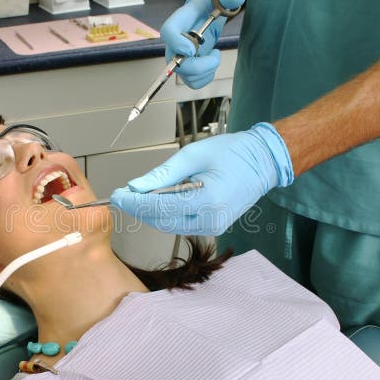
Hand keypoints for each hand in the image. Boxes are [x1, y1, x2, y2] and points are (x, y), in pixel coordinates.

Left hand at [110, 123, 293, 235]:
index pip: (159, 208)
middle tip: (122, 195)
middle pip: (162, 221)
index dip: (134, 203)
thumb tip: (136, 187)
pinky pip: (182, 223)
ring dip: (152, 212)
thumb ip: (163, 173)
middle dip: (139, 209)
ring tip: (139, 196)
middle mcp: (211, 220)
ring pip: (170, 225)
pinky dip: (167, 213)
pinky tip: (159, 200)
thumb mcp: (193, 155)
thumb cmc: (234, 153)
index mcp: (208, 201)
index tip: (116, 196)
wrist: (263, 161)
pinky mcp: (214, 226)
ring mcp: (214, 226)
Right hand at [161, 0, 245, 88]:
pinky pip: (194, 82)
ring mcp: (177, 59)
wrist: (204, 17)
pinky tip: (210, 62)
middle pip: (177, 64)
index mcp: (177, 22)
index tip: (193, 48)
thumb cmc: (207, 6)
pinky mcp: (185, 71)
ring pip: (188, 77)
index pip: (168, 33)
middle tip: (216, 53)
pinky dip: (207, 76)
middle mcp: (172, 44)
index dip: (178, 43)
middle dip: (202, 65)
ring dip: (207, 70)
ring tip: (214, 54)